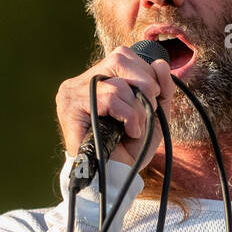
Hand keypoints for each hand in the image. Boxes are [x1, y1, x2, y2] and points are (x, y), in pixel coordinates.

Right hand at [56, 46, 174, 169]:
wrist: (117, 176)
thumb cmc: (131, 148)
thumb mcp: (154, 114)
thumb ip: (161, 88)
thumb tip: (160, 62)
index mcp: (99, 78)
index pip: (124, 55)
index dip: (146, 73)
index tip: (154, 100)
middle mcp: (83, 80)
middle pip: (120, 58)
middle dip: (144, 85)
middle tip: (145, 113)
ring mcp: (73, 92)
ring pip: (117, 82)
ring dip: (136, 109)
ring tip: (133, 129)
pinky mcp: (70, 106)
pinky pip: (109, 98)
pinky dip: (128, 115)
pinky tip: (128, 131)